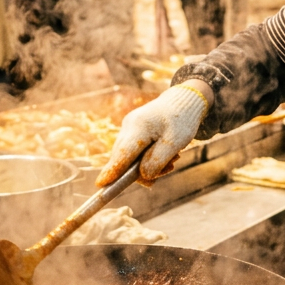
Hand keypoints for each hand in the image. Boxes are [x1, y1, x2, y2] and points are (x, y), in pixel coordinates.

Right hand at [96, 81, 211, 184]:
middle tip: (168, 169)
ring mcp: (129, 128)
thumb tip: (143, 176)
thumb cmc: (181, 120)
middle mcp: (129, 126)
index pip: (123, 153)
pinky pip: (135, 151)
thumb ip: (157, 161)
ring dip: (149, 164)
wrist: (183, 100)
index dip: (112, 171)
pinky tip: (167, 155)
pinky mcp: (133, 131)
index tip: (100, 184)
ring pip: (130, 157)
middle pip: (124, 158)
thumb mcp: (175, 143)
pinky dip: (149, 158)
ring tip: (173, 159)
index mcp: (139, 127)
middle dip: (142, 171)